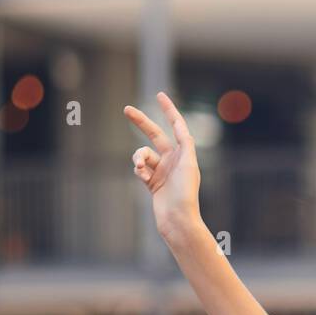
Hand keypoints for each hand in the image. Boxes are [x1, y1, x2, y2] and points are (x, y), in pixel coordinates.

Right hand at [124, 92, 202, 240]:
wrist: (177, 219)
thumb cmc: (186, 193)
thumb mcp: (189, 164)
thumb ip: (185, 143)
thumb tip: (180, 127)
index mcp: (185, 153)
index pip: (177, 126)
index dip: (169, 110)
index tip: (159, 95)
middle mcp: (174, 160)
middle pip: (155, 134)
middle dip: (141, 122)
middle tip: (126, 109)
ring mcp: (162, 171)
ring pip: (143, 154)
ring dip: (139, 157)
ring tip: (140, 167)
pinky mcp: (152, 182)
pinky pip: (140, 168)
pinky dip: (139, 170)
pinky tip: (142, 177)